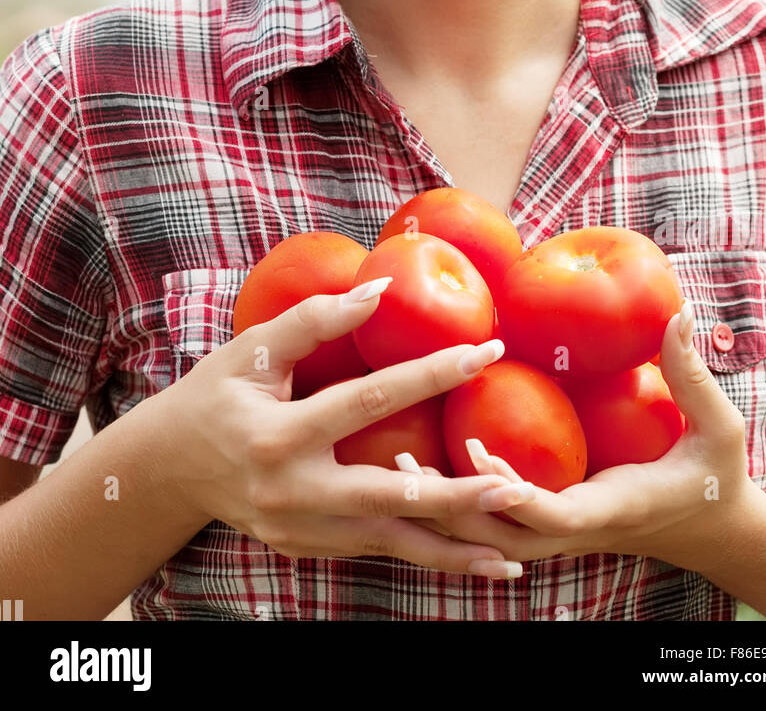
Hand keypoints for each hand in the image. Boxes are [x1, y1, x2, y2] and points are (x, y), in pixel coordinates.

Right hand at [156, 281, 523, 577]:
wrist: (166, 469)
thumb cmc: (214, 395)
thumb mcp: (252, 350)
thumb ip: (314, 319)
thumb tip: (381, 289)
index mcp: (278, 437)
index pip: (370, 401)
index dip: (430, 374)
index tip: (485, 353)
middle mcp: (294, 494)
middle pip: (390, 499)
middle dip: (457, 498)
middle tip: (518, 492)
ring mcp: (301, 531)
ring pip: (390, 544)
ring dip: (452, 551)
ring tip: (514, 556)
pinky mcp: (307, 550)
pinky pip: (374, 549)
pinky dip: (422, 553)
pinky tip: (470, 556)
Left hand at [396, 304, 755, 569]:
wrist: (713, 529)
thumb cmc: (715, 475)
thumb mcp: (718, 427)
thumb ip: (693, 375)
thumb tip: (679, 313)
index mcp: (609, 509)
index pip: (552, 514)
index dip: (512, 490)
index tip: (477, 454)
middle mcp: (573, 529)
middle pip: (500, 532)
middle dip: (451, 503)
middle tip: (404, 456)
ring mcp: (556, 531)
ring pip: (488, 533)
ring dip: (442, 504)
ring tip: (395, 457)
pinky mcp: (547, 522)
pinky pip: (495, 519)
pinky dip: (456, 500)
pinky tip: (420, 463)